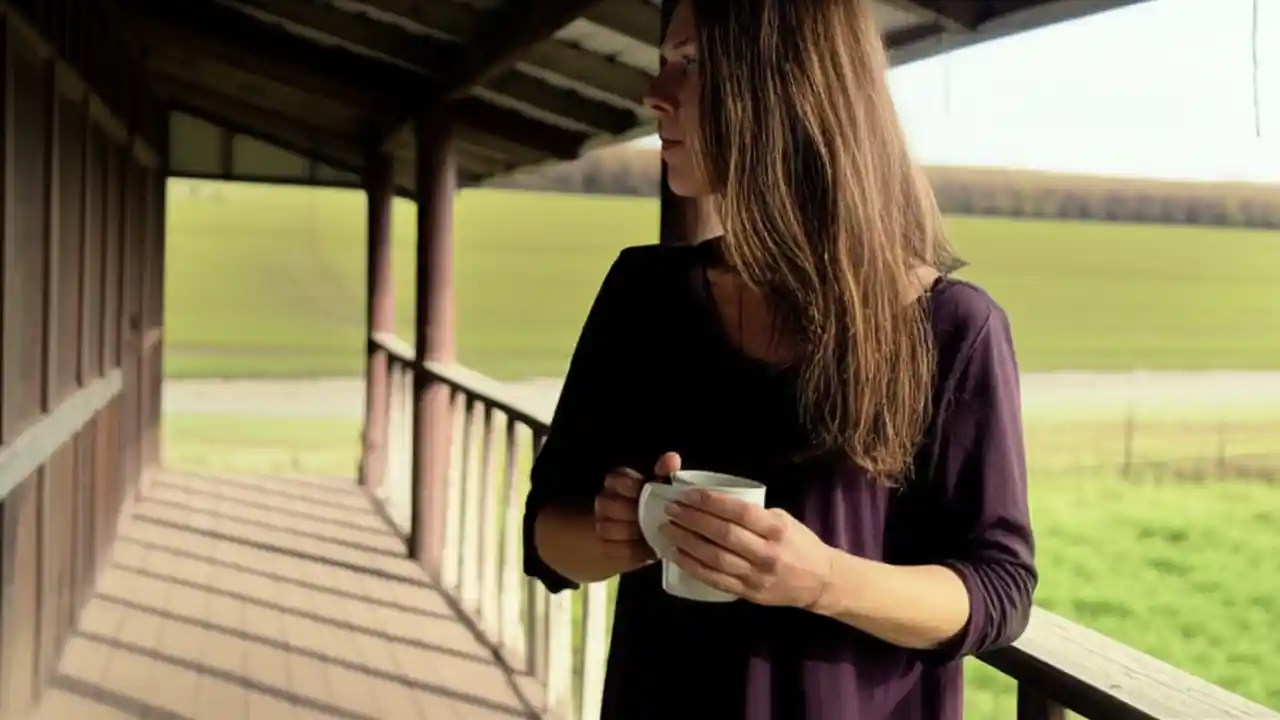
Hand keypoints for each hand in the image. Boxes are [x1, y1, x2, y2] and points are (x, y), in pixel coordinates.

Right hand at [594, 452, 682, 568]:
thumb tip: (672, 458)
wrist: (646, 533)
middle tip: (650, 517)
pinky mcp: (606, 546)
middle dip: (629, 512)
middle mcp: (605, 502)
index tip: (642, 489)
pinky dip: (630, 550)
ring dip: (629, 532)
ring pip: (606, 528)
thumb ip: (666, 473)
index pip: (614, 479)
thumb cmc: (656, 505)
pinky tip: (647, 549)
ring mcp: (603, 524)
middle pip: (607, 505)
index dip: (627, 485)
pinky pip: (611, 549)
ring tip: (650, 534)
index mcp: (617, 483)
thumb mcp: (662, 488)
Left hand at [661, 488, 834, 608]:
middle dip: (693, 520)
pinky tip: (676, 555)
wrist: (820, 581)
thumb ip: (755, 515)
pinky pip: (715, 580)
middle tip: (671, 509)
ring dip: (687, 542)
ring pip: (715, 558)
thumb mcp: (784, 520)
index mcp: (777, 529)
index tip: (688, 494)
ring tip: (668, 529)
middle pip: (724, 534)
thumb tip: (718, 503)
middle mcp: (766, 553)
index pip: (740, 513)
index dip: (712, 502)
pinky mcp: (748, 593)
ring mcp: (756, 576)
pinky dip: (693, 566)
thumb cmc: (800, 544)